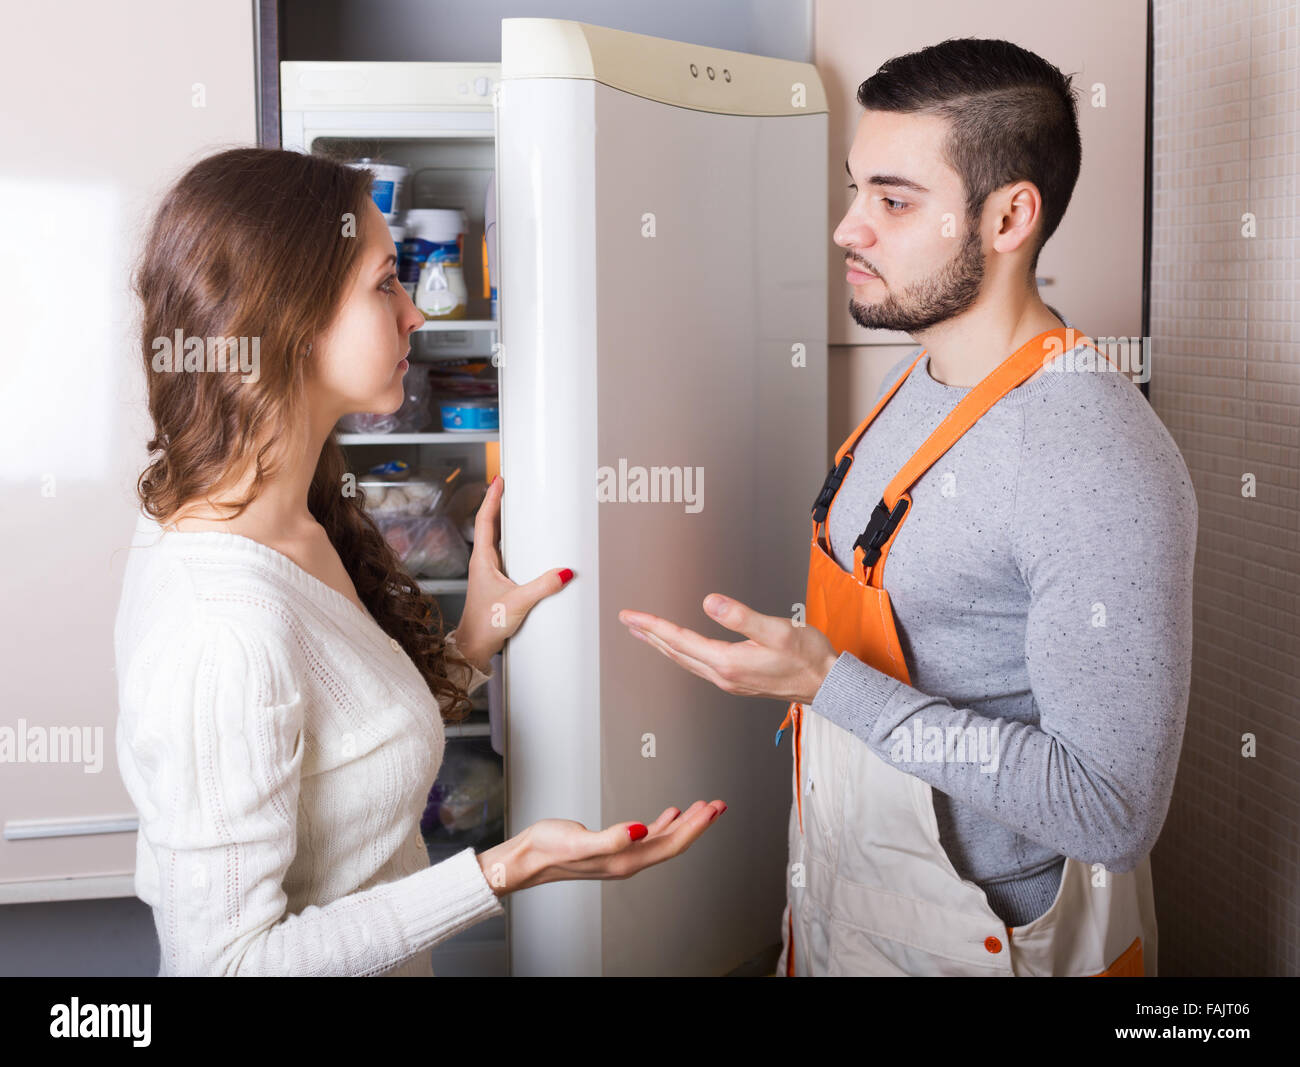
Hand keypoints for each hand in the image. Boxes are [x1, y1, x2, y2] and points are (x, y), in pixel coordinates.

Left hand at [454, 475, 572, 671]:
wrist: (473, 647)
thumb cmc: (484, 626)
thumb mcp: (517, 603)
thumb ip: (542, 587)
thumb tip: (564, 572)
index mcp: (482, 560)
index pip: (484, 520)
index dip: (492, 498)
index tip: (499, 480)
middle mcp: (482, 562)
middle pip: (488, 524)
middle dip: (498, 502)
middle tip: (507, 485)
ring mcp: (487, 572)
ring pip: (494, 538)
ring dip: (502, 521)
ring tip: (514, 506)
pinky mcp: (494, 582)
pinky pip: (502, 553)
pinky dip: (510, 540)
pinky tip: (522, 544)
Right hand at [475, 801, 726, 895]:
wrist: (526, 858)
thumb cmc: (547, 848)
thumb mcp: (579, 840)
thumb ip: (611, 837)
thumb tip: (639, 829)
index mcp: (625, 859)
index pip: (671, 845)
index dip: (694, 827)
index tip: (712, 810)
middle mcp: (628, 859)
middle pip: (673, 843)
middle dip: (698, 824)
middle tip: (717, 805)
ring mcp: (622, 854)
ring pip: (664, 839)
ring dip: (685, 823)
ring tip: (702, 808)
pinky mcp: (613, 847)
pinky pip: (649, 836)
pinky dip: (664, 824)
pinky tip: (669, 814)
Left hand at [618, 594, 837, 704]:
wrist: (828, 685)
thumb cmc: (808, 657)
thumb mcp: (777, 630)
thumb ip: (741, 617)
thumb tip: (709, 602)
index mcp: (727, 662)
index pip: (679, 640)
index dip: (652, 626)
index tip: (631, 615)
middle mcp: (723, 675)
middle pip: (676, 653)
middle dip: (649, 636)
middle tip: (628, 621)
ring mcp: (730, 681)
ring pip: (686, 661)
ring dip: (663, 646)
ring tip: (645, 634)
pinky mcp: (738, 681)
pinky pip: (699, 666)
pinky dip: (682, 653)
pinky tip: (681, 648)